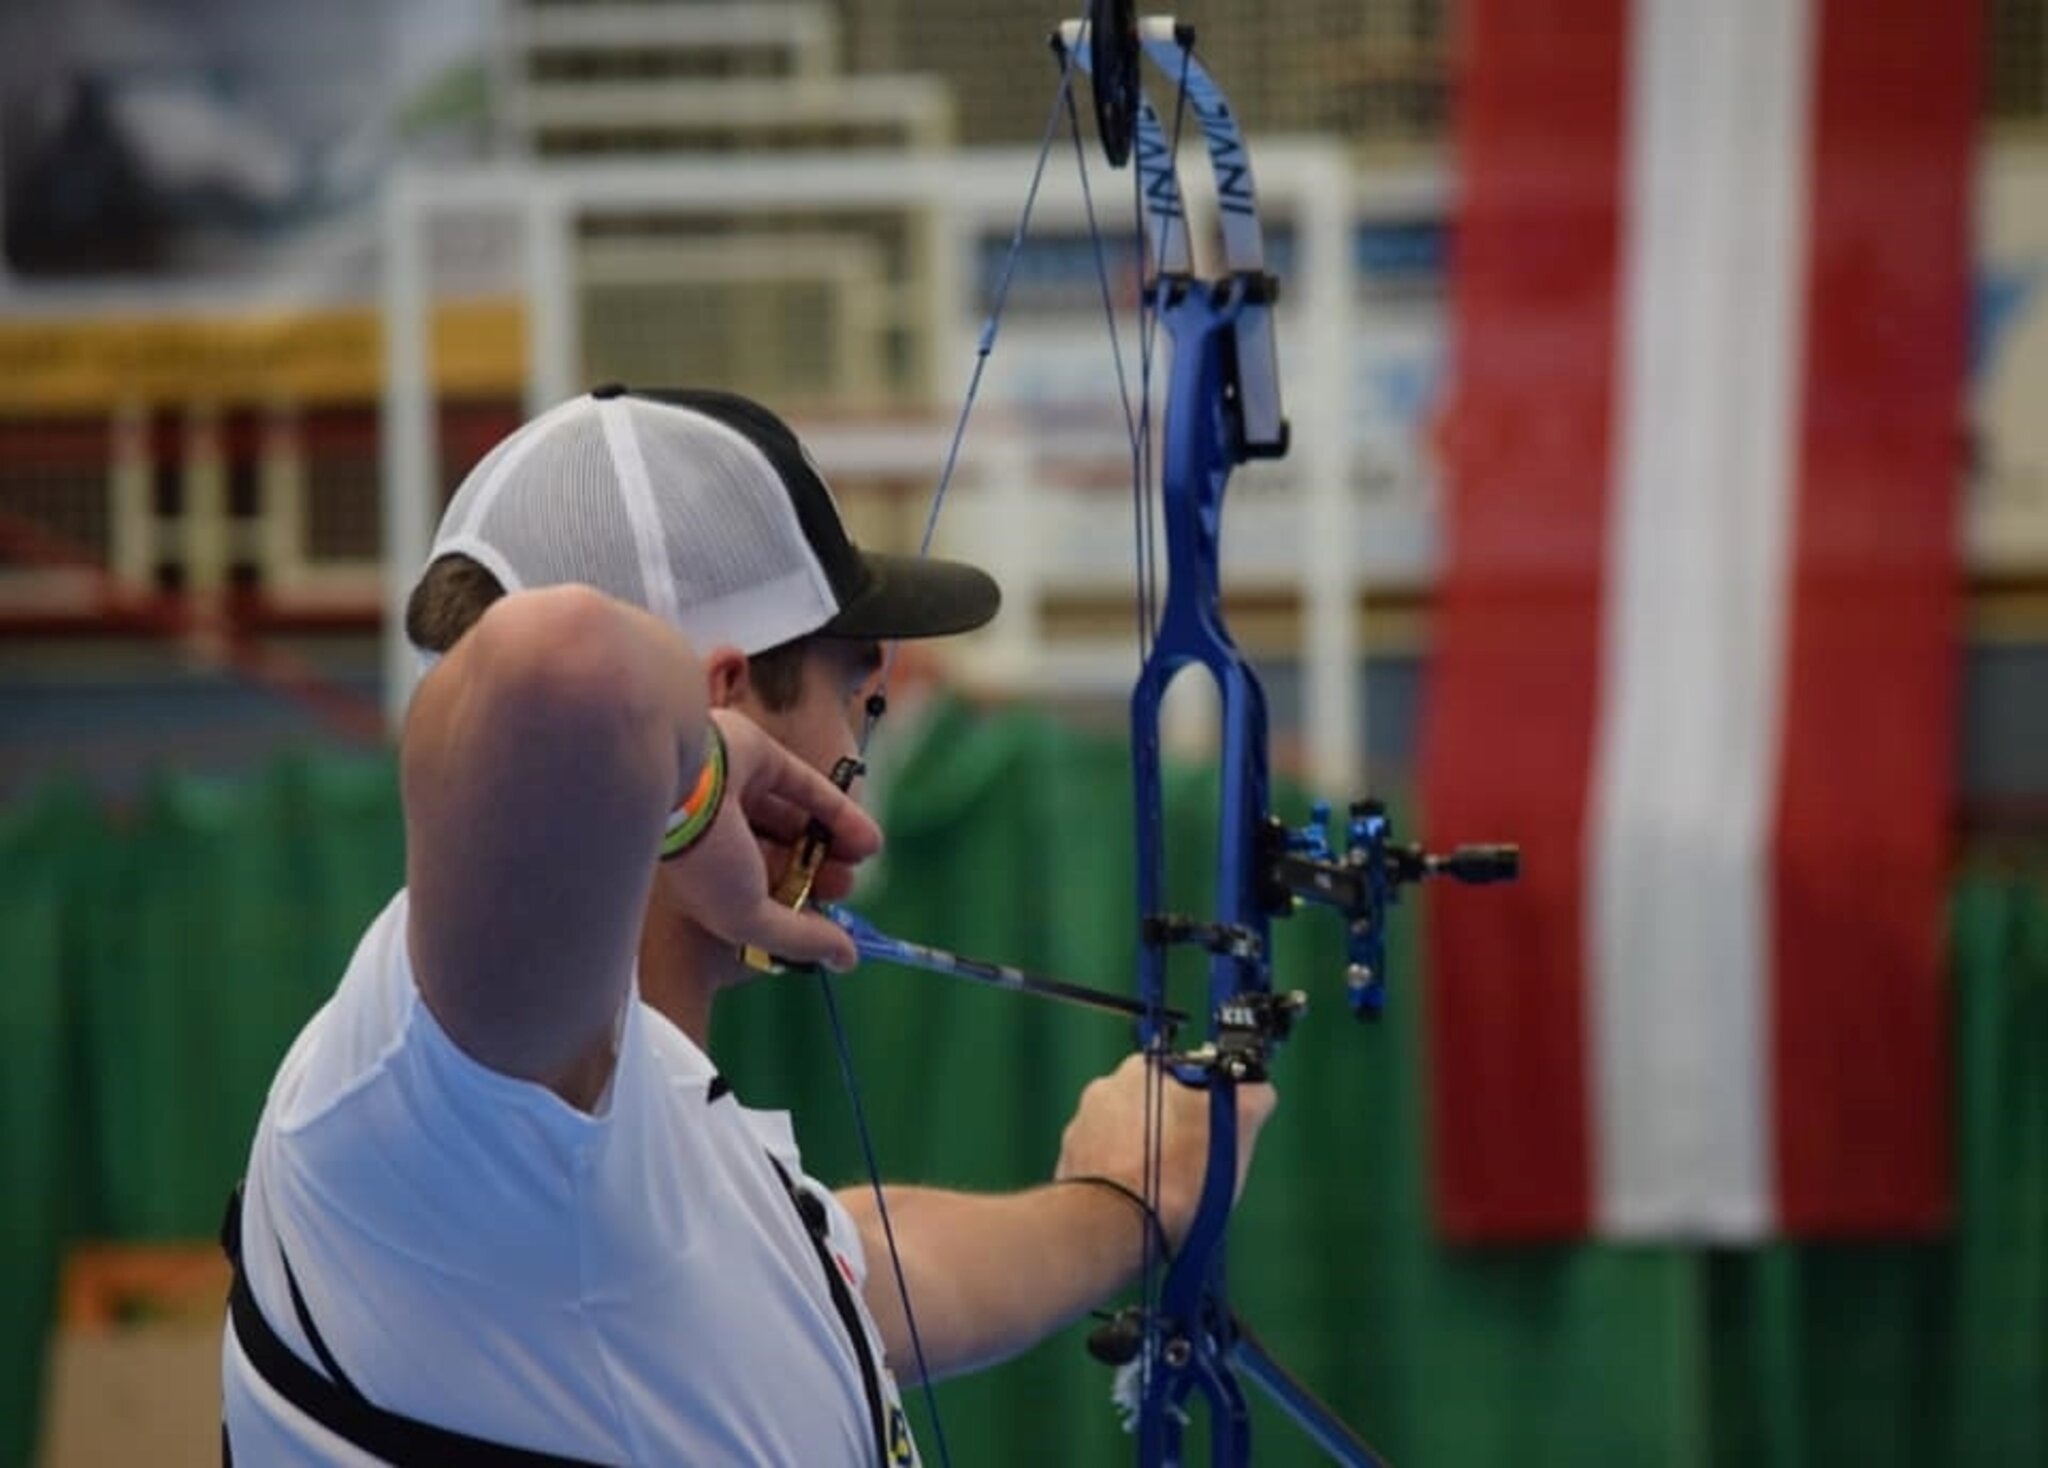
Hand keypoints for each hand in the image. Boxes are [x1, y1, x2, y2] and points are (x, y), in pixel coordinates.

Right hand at [654, 710, 880, 970]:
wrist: (684, 783)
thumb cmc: (707, 862)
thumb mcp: (751, 917)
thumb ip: (801, 938)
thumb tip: (847, 959)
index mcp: (707, 876)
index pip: (756, 897)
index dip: (794, 910)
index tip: (829, 925)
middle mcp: (721, 834)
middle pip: (779, 856)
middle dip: (817, 874)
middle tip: (845, 886)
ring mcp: (739, 792)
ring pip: (795, 822)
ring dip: (833, 843)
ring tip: (864, 860)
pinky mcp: (761, 757)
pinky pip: (807, 788)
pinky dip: (839, 813)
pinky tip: (870, 838)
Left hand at [1054, 1052, 1276, 1247]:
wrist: (1112, 1227)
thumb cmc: (1176, 1174)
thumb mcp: (1235, 1130)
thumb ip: (1252, 1097)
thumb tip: (1257, 1088)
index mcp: (1140, 1070)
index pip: (1183, 1072)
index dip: (1206, 1102)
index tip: (1216, 1131)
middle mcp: (1102, 1091)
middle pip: (1152, 1107)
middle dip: (1173, 1131)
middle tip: (1195, 1166)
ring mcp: (1079, 1130)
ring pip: (1126, 1138)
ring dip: (1144, 1158)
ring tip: (1167, 1193)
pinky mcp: (1067, 1169)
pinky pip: (1103, 1169)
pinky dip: (1120, 1182)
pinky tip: (1139, 1206)